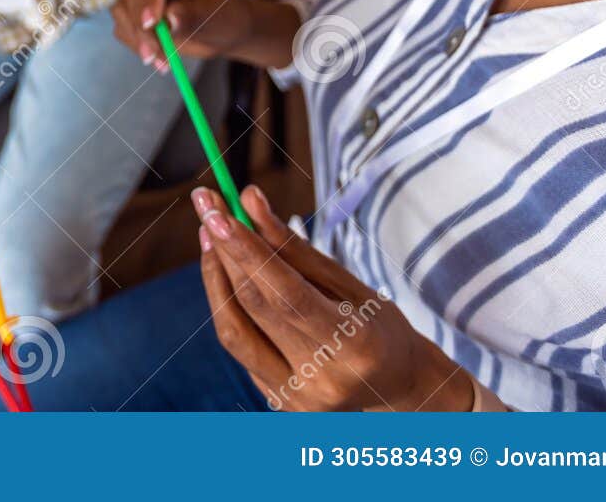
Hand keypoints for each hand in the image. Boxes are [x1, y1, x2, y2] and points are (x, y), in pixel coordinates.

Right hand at [111, 0, 246, 68]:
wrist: (220, 32)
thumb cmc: (223, 17)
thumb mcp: (216, 16)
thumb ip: (194, 15)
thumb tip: (170, 18)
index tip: (151, 23)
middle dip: (143, 28)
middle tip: (158, 54)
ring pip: (122, 12)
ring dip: (139, 40)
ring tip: (163, 62)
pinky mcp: (132, 14)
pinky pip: (123, 29)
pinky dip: (138, 47)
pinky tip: (159, 59)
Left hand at [196, 185, 474, 411]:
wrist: (398, 391)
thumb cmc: (381, 329)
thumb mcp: (352, 286)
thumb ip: (296, 248)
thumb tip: (250, 201)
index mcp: (353, 347)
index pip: (287, 293)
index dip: (247, 251)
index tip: (218, 211)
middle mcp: (321, 378)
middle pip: (254, 307)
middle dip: (224, 250)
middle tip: (207, 203)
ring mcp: (296, 397)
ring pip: (233, 330)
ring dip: (215, 276)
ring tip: (208, 232)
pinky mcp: (276, 402)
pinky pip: (241, 345)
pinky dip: (227, 304)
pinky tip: (224, 270)